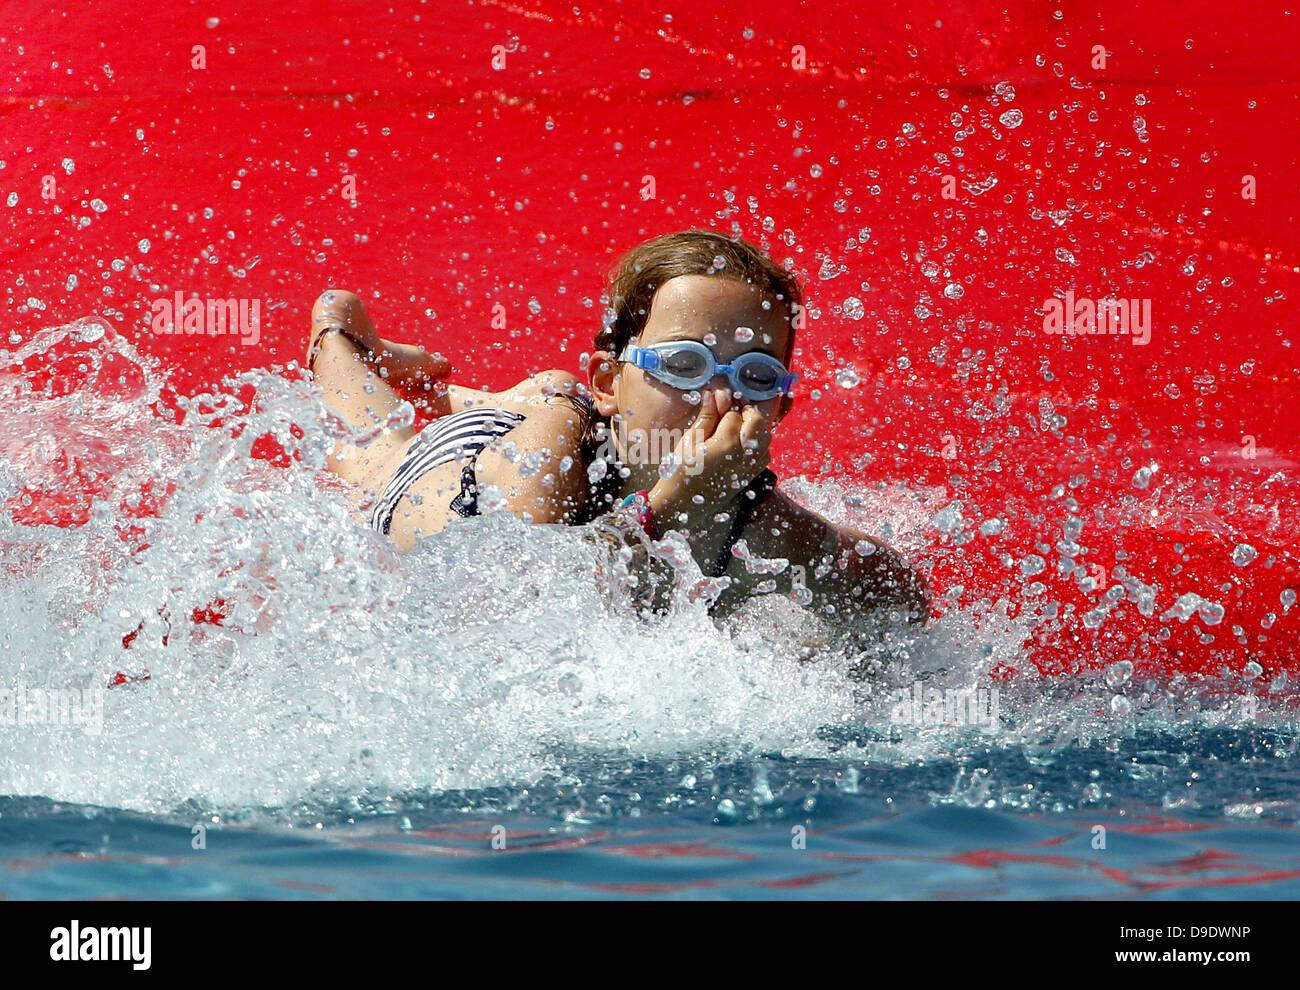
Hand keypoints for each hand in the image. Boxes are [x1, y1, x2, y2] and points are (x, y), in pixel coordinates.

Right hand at [649, 387, 771, 523]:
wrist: (683, 503)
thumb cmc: (681, 470)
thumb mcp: (689, 440)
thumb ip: (706, 417)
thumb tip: (713, 394)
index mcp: (726, 443)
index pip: (734, 412)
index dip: (726, 404)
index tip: (717, 402)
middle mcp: (743, 454)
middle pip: (757, 420)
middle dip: (746, 410)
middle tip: (731, 409)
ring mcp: (750, 466)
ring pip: (765, 435)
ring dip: (754, 425)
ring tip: (736, 424)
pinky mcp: (750, 475)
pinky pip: (764, 452)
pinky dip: (758, 442)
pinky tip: (742, 441)